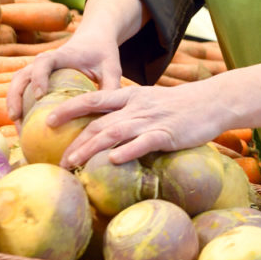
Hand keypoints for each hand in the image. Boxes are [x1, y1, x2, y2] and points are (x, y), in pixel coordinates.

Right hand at [6, 27, 121, 126]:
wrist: (94, 38)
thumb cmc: (103, 53)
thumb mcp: (112, 68)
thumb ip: (111, 87)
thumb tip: (110, 115)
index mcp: (62, 55)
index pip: (44, 62)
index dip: (39, 77)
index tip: (40, 96)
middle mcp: (45, 60)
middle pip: (21, 75)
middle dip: (15, 96)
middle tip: (17, 118)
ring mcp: (39, 68)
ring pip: (18, 83)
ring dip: (13, 102)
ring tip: (17, 126)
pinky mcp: (38, 76)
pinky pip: (23, 89)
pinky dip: (19, 104)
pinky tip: (25, 125)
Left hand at [52, 79, 221, 168]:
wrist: (213, 101)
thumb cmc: (182, 106)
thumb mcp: (151, 102)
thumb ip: (130, 113)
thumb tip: (108, 133)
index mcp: (131, 96)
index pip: (93, 99)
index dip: (69, 108)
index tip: (47, 120)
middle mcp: (136, 106)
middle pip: (99, 122)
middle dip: (75, 140)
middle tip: (59, 159)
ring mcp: (151, 120)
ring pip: (114, 133)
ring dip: (90, 148)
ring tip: (74, 163)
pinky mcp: (167, 134)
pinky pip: (143, 143)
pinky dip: (126, 152)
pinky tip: (112, 161)